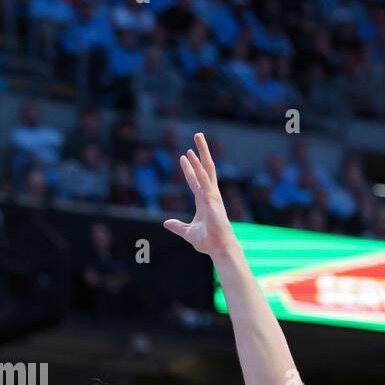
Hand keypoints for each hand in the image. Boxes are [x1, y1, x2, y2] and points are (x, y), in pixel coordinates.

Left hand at [163, 132, 236, 256]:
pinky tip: (195, 159)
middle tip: (198, 135)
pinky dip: (200, 170)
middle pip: (206, 167)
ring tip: (197, 138)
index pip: (196, 179)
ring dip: (201, 154)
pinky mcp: (212, 201)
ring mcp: (212, 196)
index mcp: (204, 200)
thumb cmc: (207, 241)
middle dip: (202, 151)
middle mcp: (209, 194)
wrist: (218, 248)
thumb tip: (166, 223)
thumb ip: (177, 226)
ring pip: (206, 170)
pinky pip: (204, 182)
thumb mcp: (187, 232)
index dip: (190, 167)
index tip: (185, 155)